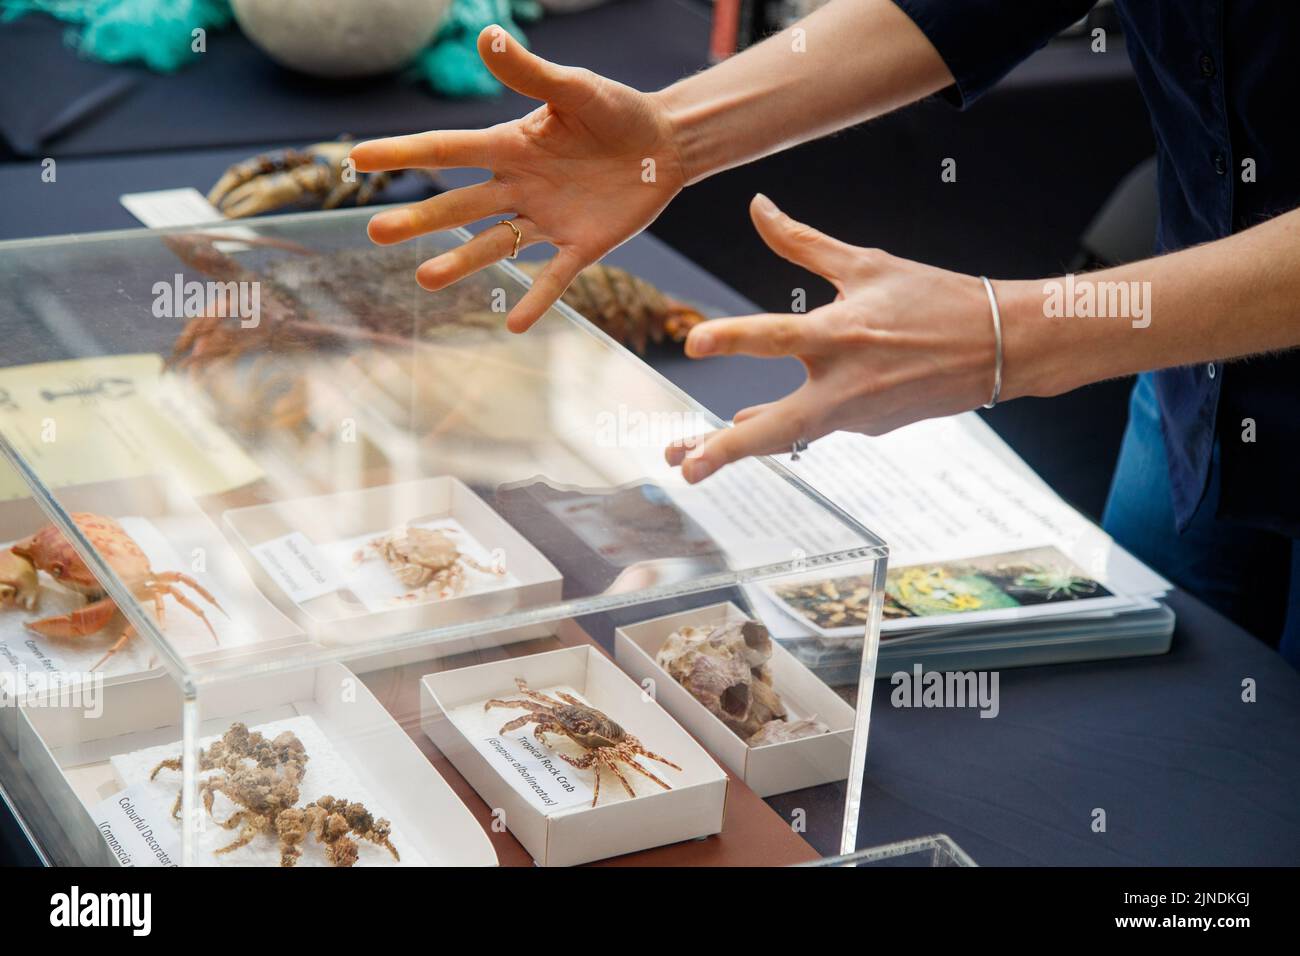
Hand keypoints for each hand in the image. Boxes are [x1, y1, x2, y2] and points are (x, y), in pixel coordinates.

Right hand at [351, 25, 685, 331]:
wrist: (662, 144)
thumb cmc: (614, 111)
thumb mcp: (575, 88)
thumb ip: (532, 74)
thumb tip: (487, 38)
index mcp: (511, 146)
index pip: (448, 150)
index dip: (405, 153)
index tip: (359, 157)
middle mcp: (519, 186)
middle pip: (461, 205)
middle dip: (420, 219)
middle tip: (376, 231)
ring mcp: (547, 220)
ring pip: (496, 244)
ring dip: (462, 262)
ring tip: (425, 280)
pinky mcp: (581, 245)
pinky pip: (553, 276)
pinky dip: (535, 299)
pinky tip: (513, 325)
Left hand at [667, 194, 1020, 482]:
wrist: (1002, 346)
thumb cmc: (934, 298)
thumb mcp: (867, 264)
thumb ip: (803, 243)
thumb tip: (758, 207)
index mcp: (841, 334)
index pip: (775, 336)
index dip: (731, 338)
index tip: (691, 345)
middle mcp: (846, 384)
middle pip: (777, 428)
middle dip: (727, 451)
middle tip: (683, 468)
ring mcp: (858, 415)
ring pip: (789, 435)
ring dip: (742, 443)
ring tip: (694, 456)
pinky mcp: (871, 428)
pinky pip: (820, 424)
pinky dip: (790, 423)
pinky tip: (757, 423)